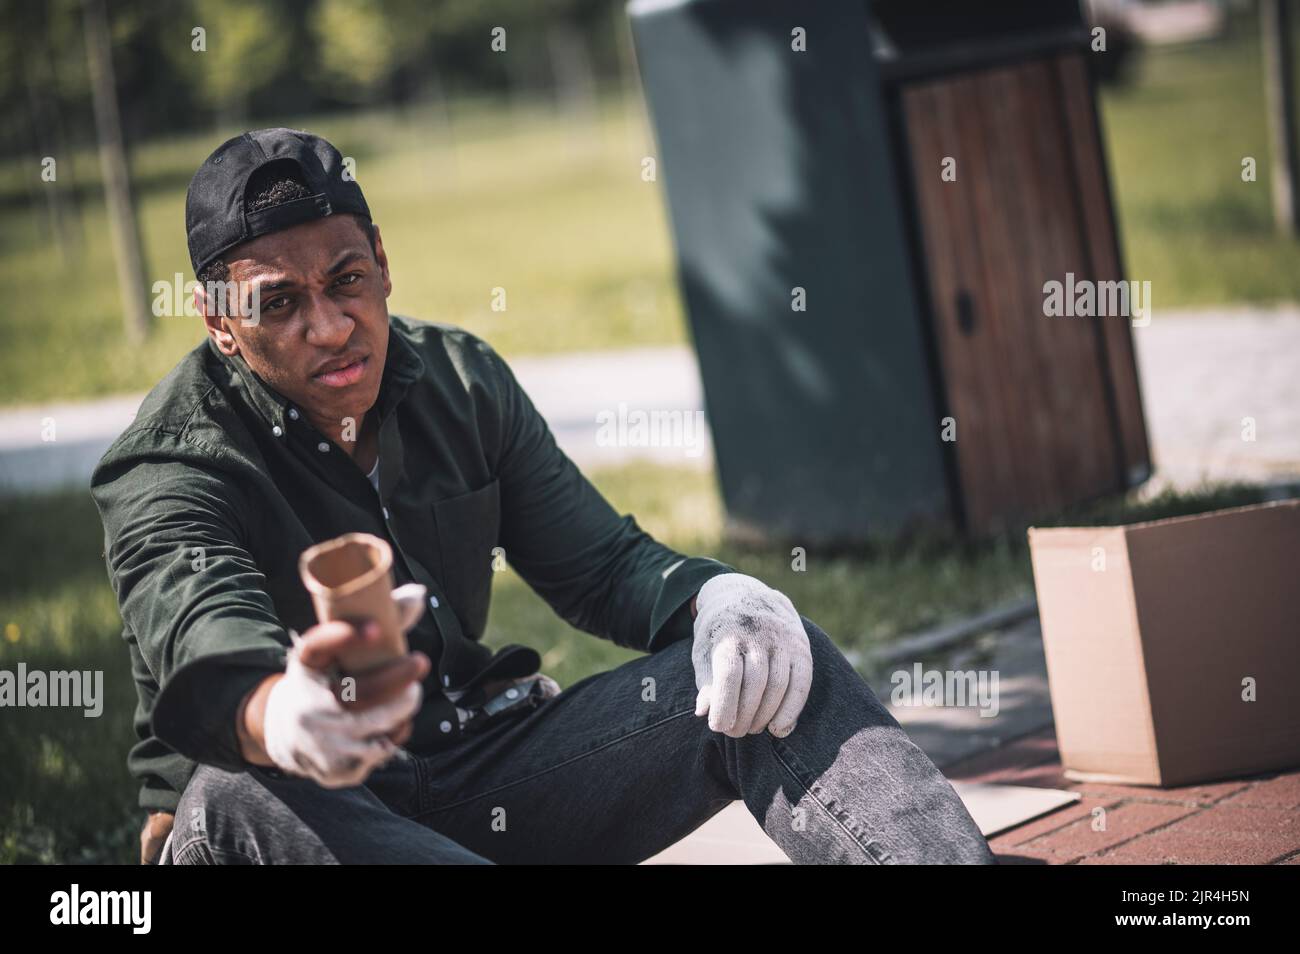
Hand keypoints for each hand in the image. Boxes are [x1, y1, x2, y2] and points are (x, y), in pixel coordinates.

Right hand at [247, 585, 430, 786]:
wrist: (282, 731)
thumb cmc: (320, 680)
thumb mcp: (330, 650)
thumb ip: (371, 621)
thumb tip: (418, 595)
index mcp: (304, 669)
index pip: (317, 648)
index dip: (342, 636)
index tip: (376, 628)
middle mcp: (306, 707)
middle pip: (362, 696)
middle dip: (399, 681)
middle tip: (417, 665)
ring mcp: (318, 743)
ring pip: (378, 729)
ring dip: (402, 712)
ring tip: (408, 698)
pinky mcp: (334, 771)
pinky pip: (379, 755)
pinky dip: (393, 738)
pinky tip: (392, 727)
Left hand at [691, 573, 812, 738]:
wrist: (747, 595)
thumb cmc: (721, 634)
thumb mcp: (705, 651)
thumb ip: (706, 682)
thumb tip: (704, 712)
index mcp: (728, 633)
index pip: (729, 673)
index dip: (724, 704)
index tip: (717, 726)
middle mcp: (758, 633)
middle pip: (754, 683)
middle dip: (744, 715)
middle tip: (734, 733)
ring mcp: (782, 639)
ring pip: (778, 685)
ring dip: (765, 715)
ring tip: (751, 729)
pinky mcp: (801, 647)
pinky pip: (801, 683)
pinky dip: (792, 710)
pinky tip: (779, 728)